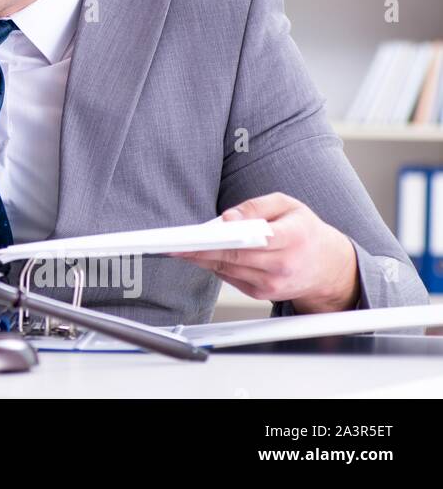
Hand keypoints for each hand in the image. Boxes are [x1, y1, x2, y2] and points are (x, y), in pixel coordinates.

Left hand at [171, 193, 360, 313]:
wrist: (328, 267)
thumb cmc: (305, 231)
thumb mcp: (288, 205)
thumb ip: (256, 206)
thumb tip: (228, 217)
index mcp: (293, 238)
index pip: (252, 240)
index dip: (221, 239)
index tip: (196, 237)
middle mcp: (283, 265)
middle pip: (232, 258)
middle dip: (200, 250)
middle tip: (172, 243)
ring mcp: (272, 284)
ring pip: (227, 269)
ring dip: (202, 258)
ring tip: (180, 246)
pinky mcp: (262, 294)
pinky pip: (230, 278)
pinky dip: (214, 266)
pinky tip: (201, 255)